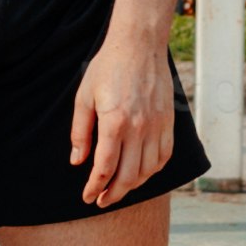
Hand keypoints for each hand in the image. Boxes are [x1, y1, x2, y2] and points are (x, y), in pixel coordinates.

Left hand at [68, 27, 179, 198]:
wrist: (139, 45)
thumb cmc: (107, 68)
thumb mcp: (84, 97)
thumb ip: (80, 132)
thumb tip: (77, 160)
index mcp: (114, 122)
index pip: (104, 168)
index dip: (94, 187)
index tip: (88, 196)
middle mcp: (139, 128)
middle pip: (128, 176)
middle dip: (113, 194)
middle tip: (101, 200)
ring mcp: (157, 126)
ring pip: (148, 171)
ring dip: (133, 186)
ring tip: (119, 189)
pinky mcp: (168, 122)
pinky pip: (164, 156)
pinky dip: (153, 171)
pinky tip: (142, 173)